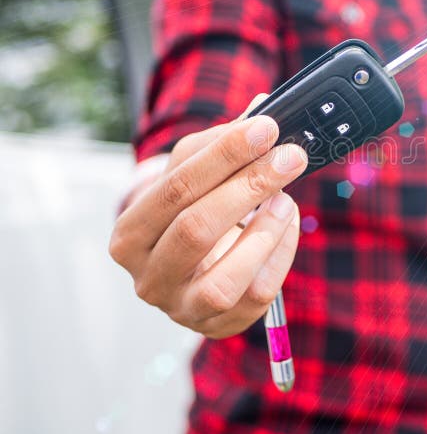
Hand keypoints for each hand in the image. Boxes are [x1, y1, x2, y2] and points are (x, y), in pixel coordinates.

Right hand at [109, 100, 307, 338]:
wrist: (193, 270)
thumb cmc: (194, 213)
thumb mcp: (197, 177)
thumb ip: (221, 144)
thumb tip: (263, 107)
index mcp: (129, 234)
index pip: (175, 187)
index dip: (223, 155)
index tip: (267, 128)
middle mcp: (147, 278)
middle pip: (197, 228)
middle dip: (250, 185)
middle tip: (290, 156)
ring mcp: (182, 309)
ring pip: (225, 278)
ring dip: (265, 230)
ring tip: (287, 199)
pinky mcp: (219, 326)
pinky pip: (257, 294)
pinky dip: (280, 254)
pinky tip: (287, 226)